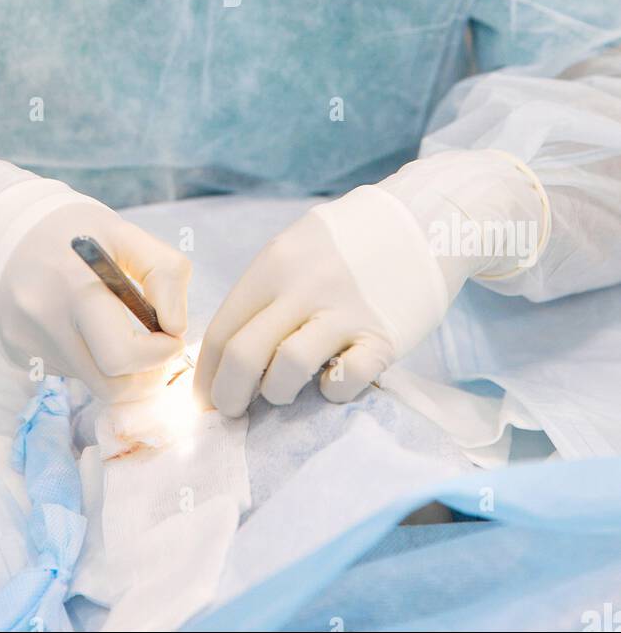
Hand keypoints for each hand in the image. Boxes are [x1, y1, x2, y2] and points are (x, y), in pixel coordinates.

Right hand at [0, 146, 190, 401]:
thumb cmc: (73, 231)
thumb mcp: (125, 233)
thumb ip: (166, 272)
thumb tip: (176, 326)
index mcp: (75, 288)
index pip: (122, 356)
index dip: (158, 355)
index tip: (169, 336)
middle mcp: (44, 322)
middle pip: (109, 387)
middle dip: (144, 377)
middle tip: (155, 350)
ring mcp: (25, 342)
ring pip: (89, 382)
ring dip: (115, 367)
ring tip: (114, 329)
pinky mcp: (15, 352)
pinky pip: (66, 370)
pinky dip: (85, 356)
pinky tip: (77, 323)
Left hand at [196, 151, 549, 416]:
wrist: (427, 220)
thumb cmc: (352, 241)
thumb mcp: (298, 247)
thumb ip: (265, 290)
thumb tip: (222, 347)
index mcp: (274, 264)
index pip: (222, 330)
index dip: (206, 373)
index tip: (204, 398)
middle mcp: (303, 286)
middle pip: (243, 355)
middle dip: (227, 396)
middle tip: (230, 412)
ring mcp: (344, 311)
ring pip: (285, 371)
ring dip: (276, 394)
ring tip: (281, 392)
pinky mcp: (383, 336)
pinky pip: (344, 380)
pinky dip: (331, 390)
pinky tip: (333, 380)